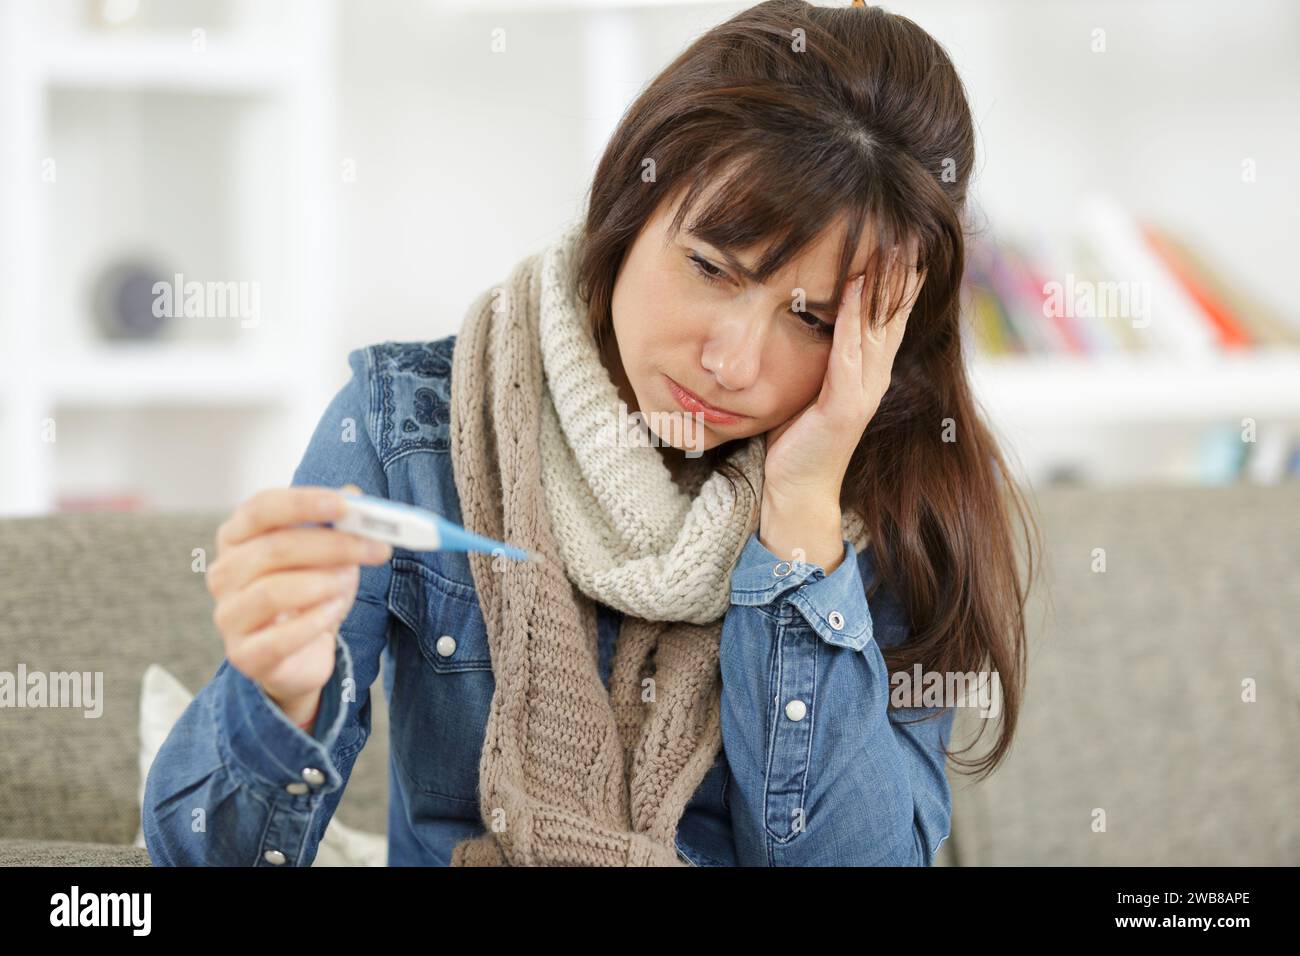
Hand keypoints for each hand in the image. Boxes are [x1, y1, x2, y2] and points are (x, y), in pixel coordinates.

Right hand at [206, 482, 391, 722]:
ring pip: (272, 591)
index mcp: (238, 537)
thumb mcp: (330, 553)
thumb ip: (338, 523)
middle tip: (375, 548)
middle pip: (273, 548)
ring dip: (322, 585)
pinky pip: (279, 638)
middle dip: (332, 546)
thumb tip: (354, 494)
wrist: (303, 652)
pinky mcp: (244, 655)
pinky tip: (333, 613)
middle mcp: (224, 573)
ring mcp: (228, 615)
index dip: (301, 503)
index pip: (260, 509)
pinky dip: (314, 622)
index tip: (344, 504)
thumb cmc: (312, 593)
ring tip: (346, 585)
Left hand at [762, 243, 925, 506]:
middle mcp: (873, 376)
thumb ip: (823, 351)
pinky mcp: (844, 407)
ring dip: (884, 286)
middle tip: (909, 227)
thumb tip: (808, 311)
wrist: (794, 488)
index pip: (887, 314)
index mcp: (867, 369)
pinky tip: (857, 289)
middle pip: (892, 314)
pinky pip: (850, 355)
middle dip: (901, 271)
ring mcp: (863, 392)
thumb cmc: (798, 435)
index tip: (903, 235)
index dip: (898, 276)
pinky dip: (854, 321)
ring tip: (892, 245)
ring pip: (877, 327)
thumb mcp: (812, 382)